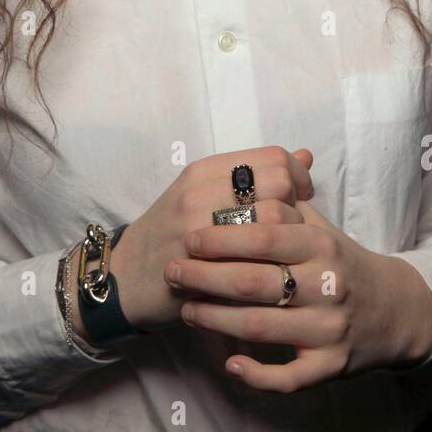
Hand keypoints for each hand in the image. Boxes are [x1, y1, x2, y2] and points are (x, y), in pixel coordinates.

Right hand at [108, 146, 315, 332]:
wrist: (126, 275)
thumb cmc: (172, 232)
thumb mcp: (206, 193)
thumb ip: (254, 175)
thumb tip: (305, 156)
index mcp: (203, 170)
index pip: (273, 158)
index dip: (297, 176)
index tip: (298, 195)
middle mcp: (200, 193)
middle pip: (279, 186)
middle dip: (296, 208)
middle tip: (291, 229)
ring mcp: (199, 230)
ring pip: (274, 222)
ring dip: (288, 240)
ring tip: (280, 251)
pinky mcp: (200, 268)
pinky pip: (256, 262)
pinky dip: (272, 267)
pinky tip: (269, 273)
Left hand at [167, 188, 431, 390]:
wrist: (394, 309)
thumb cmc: (340, 262)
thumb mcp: (320, 228)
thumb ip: (282, 207)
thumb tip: (240, 177)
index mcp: (322, 245)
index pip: (264, 236)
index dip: (221, 238)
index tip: (188, 238)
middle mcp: (328, 284)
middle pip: (254, 282)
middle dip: (204, 278)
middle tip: (172, 272)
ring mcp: (330, 328)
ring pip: (261, 327)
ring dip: (215, 320)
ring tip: (186, 309)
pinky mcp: (331, 365)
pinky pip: (289, 376)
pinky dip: (257, 374)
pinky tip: (230, 363)